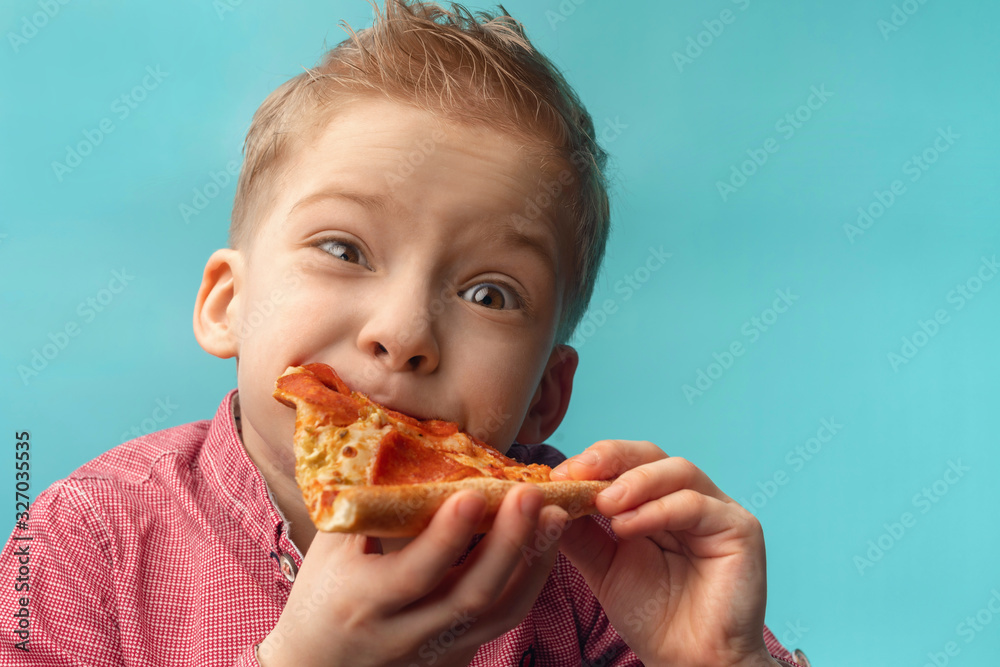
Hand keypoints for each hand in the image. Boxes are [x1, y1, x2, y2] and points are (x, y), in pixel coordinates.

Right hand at [256, 485, 567, 666]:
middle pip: (470, 595)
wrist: (316, 666)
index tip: (473, 493)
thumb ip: (365, 507)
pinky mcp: (458, 656)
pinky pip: (504, 621)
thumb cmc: (322, 594)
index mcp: (363, 600)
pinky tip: (544, 544)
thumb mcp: (331, 550)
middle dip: (508, 543)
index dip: (447, 535)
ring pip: (499, 613)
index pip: (414, 572)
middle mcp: (404, 633)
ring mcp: (436, 650)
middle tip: (532, 495)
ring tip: (555, 516)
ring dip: (533, 562)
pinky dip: (529, 581)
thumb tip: (394, 442)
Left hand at [550, 440, 774, 666]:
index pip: (627, 462)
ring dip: (635, 482)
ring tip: (603, 503)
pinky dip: (658, 510)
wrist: (688, 663)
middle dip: (613, 458)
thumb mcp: (603, 566)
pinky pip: (696, 505)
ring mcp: (717, 510)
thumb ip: (580, 532)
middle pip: (652, 455)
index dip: (595, 461)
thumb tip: (545, 498)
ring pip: (677, 471)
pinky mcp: (739, 528)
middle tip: (578, 472)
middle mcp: (689, 497)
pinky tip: (628, 526)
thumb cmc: (651, 615)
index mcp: (658, 500)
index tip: (558, 474)